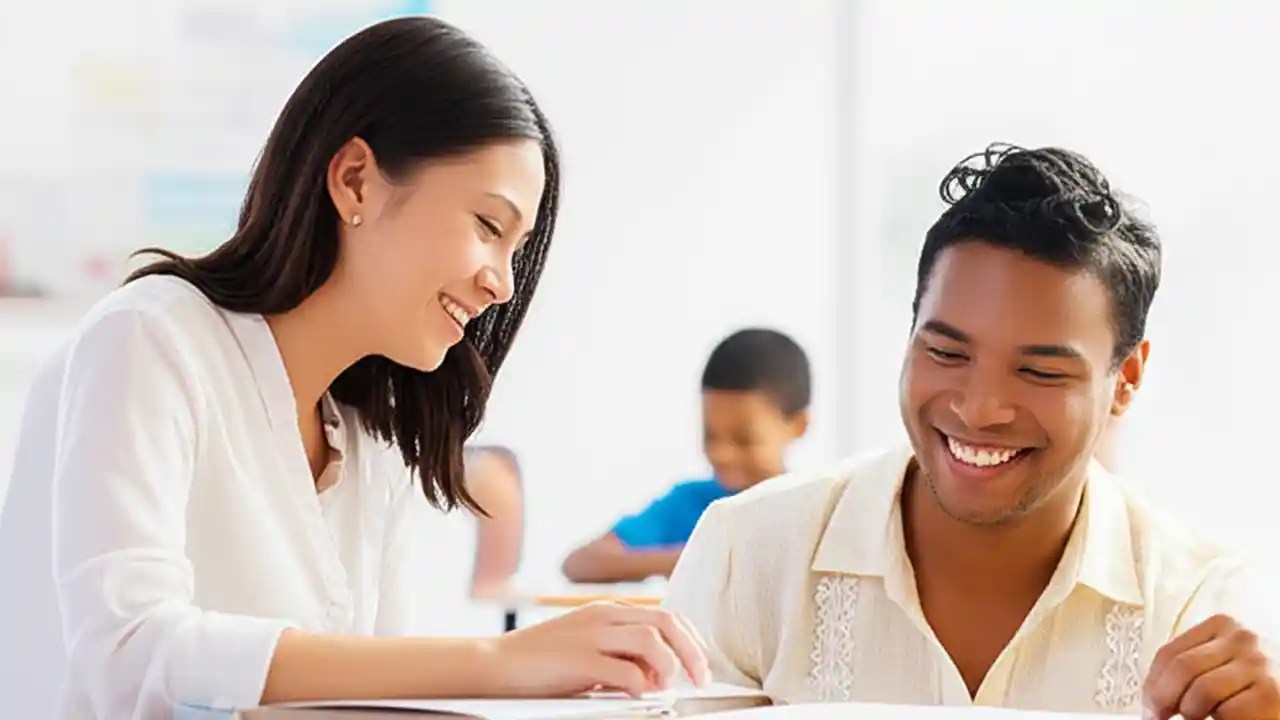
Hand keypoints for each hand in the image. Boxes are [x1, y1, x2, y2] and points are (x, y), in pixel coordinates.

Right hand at [485, 602, 709, 698]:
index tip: (700, 664)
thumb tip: (658, 672)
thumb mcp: (588, 649)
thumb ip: (622, 654)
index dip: (691, 639)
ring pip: (652, 641)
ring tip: (667, 689)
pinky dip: (641, 686)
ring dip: (669, 667)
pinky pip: (625, 671)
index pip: (666, 615)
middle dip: (692, 651)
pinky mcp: (579, 659)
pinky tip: (640, 696)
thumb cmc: (542, 662)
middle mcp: (604, 616)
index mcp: (608, 611)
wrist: (497, 665)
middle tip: (699, 679)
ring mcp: (591, 635)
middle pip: (667, 623)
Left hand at [1144, 614, 1278, 718]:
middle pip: (1182, 666)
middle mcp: (1242, 638)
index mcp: (1222, 625)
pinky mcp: (1271, 692)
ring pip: (1203, 689)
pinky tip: (1227, 718)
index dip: (1152, 685)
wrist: (1274, 707)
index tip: (1149, 708)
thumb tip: (1150, 701)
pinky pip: (1229, 710)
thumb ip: (1181, 671)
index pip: (1169, 653)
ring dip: (1193, 711)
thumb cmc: (1242, 690)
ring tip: (1202, 716)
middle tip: (1160, 718)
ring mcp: (1259, 663)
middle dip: (1164, 698)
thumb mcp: (1209, 670)